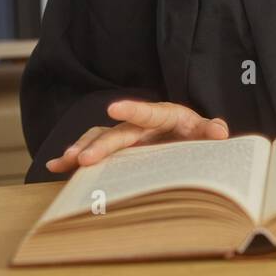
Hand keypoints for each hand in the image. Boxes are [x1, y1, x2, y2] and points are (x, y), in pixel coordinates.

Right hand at [45, 100, 227, 173]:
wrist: (188, 138)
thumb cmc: (196, 134)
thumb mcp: (206, 131)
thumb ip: (210, 130)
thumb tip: (220, 131)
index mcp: (166, 116)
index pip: (149, 113)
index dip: (132, 110)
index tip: (114, 108)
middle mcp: (141, 124)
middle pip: (118, 133)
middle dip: (100, 145)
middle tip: (83, 159)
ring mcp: (127, 136)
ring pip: (100, 139)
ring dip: (81, 149)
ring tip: (63, 161)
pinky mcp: (118, 149)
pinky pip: (94, 150)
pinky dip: (75, 157)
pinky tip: (56, 166)